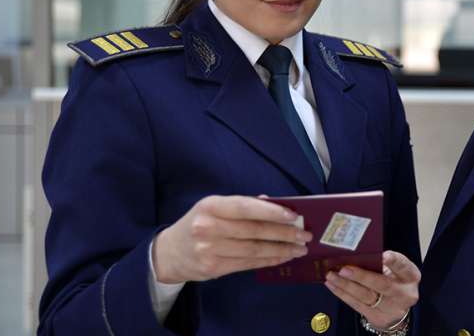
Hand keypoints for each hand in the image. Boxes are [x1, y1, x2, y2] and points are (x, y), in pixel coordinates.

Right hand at [152, 195, 312, 283]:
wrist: (169, 253)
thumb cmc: (199, 224)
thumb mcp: (214, 207)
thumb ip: (242, 205)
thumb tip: (274, 204)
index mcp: (211, 206)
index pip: (246, 207)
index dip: (272, 211)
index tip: (294, 216)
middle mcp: (209, 227)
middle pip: (254, 231)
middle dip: (284, 233)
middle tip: (304, 235)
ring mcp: (210, 250)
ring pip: (254, 250)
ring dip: (281, 250)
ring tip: (299, 248)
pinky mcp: (213, 268)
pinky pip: (248, 264)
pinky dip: (269, 260)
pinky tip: (282, 257)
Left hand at [324, 251, 419, 328]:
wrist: (396, 308)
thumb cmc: (394, 281)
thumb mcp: (396, 270)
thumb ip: (384, 262)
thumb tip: (358, 252)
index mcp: (410, 276)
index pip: (403, 266)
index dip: (394, 261)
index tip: (383, 256)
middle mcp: (403, 293)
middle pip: (382, 285)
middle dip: (362, 276)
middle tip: (345, 269)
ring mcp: (390, 308)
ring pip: (366, 296)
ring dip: (346, 285)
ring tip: (332, 275)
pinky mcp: (376, 317)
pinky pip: (357, 305)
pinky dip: (342, 294)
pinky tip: (333, 285)